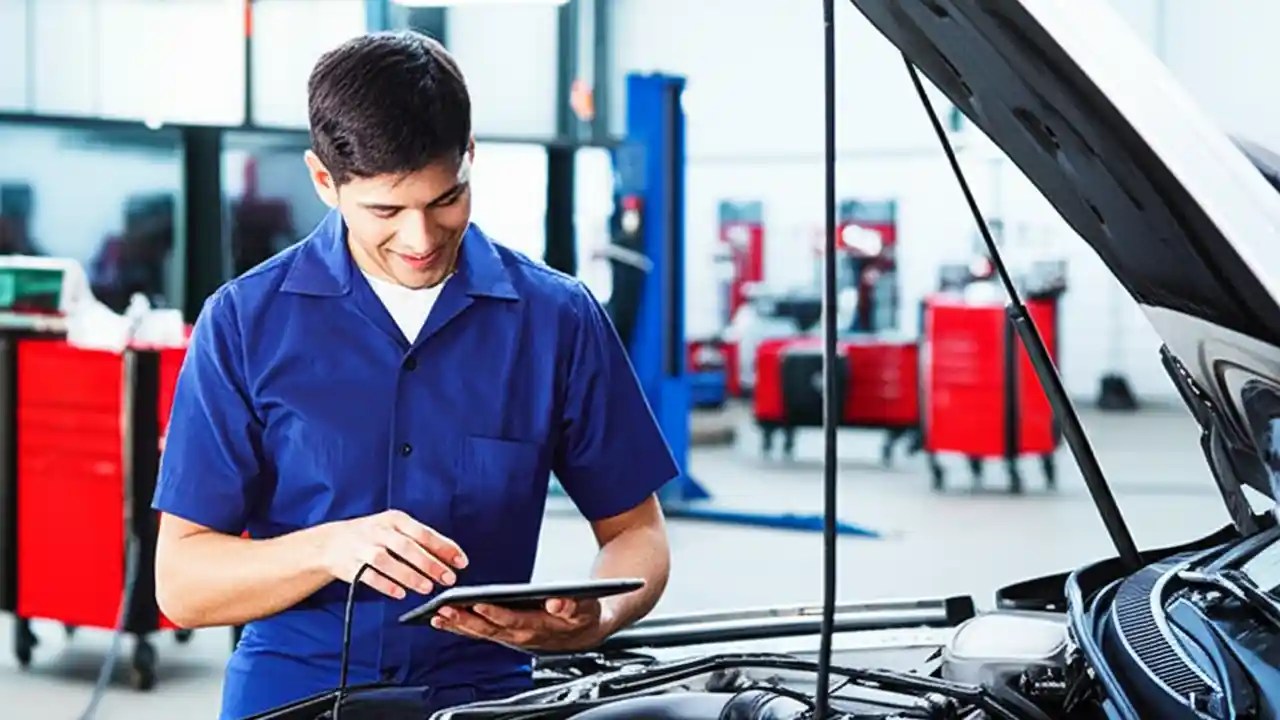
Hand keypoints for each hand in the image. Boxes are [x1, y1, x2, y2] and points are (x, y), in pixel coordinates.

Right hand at [318, 509, 467, 599]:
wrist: (330, 543)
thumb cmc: (373, 536)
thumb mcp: (395, 529)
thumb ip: (420, 541)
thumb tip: (450, 558)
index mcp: (395, 520)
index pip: (424, 533)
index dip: (444, 548)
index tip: (461, 562)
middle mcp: (380, 531)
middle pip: (408, 547)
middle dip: (430, 564)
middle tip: (448, 579)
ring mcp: (363, 547)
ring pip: (388, 561)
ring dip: (410, 575)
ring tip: (427, 588)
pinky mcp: (351, 565)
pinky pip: (370, 576)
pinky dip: (386, 585)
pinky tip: (400, 593)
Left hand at [431, 597, 612, 651]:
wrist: (585, 630)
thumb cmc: (583, 614)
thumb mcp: (586, 607)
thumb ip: (573, 605)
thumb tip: (557, 603)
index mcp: (541, 628)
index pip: (514, 622)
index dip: (496, 614)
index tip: (479, 604)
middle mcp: (523, 636)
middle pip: (490, 630)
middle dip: (466, 620)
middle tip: (445, 608)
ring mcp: (512, 637)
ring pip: (481, 633)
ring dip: (458, 625)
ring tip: (437, 615)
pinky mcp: (506, 634)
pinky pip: (480, 633)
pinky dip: (461, 627)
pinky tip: (444, 620)